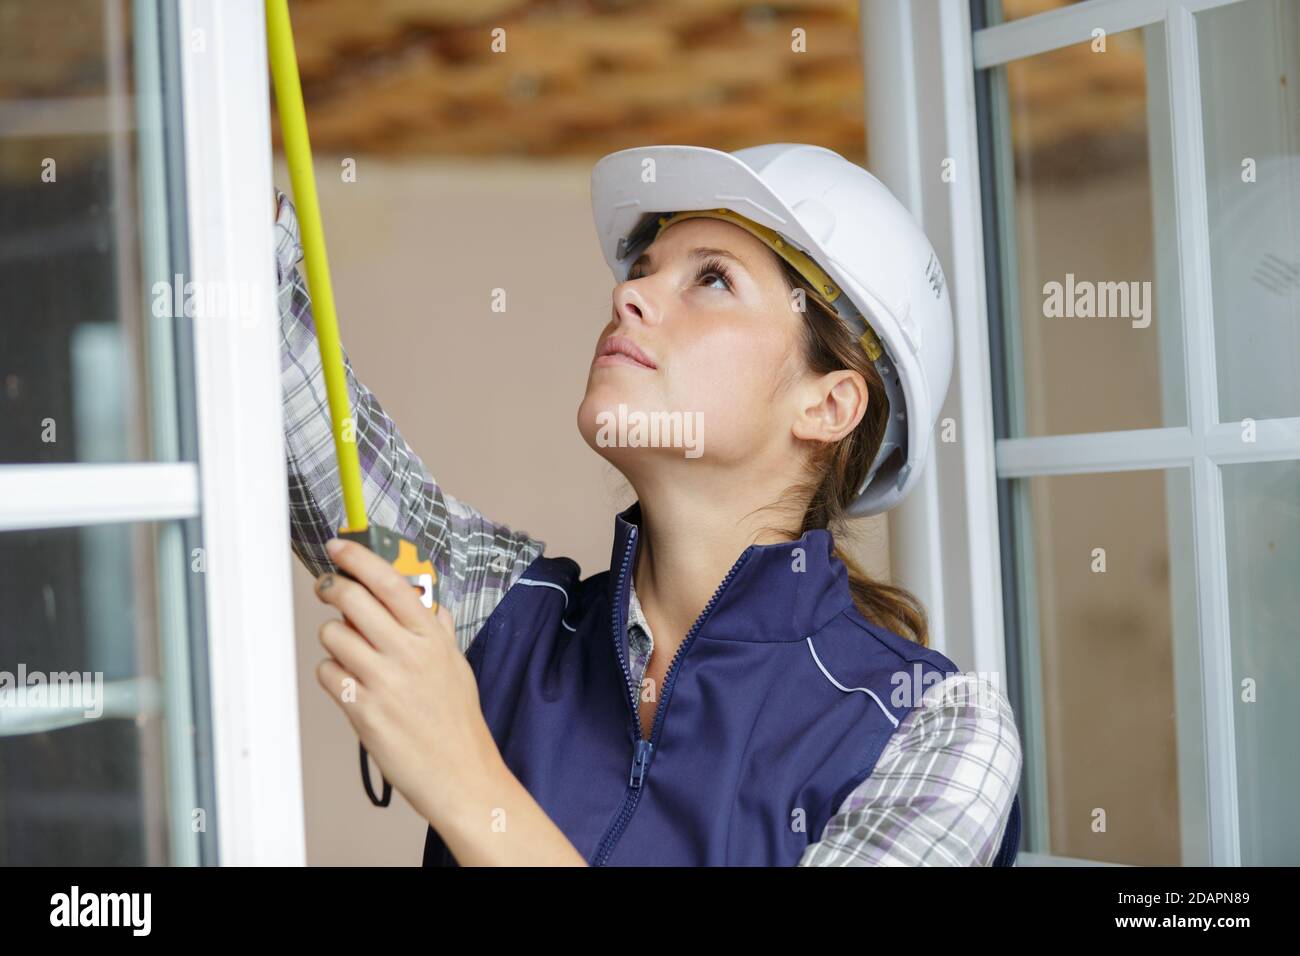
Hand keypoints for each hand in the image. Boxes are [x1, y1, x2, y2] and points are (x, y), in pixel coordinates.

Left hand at [313, 537, 502, 825]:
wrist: (459, 773)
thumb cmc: (458, 720)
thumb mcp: (457, 665)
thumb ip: (439, 630)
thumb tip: (430, 603)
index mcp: (431, 637)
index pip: (390, 582)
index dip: (358, 558)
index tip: (339, 547)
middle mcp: (407, 653)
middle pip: (352, 599)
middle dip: (331, 588)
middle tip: (328, 589)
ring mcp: (383, 682)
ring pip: (333, 635)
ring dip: (333, 637)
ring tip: (349, 650)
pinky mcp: (362, 710)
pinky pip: (327, 673)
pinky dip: (331, 673)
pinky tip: (349, 683)